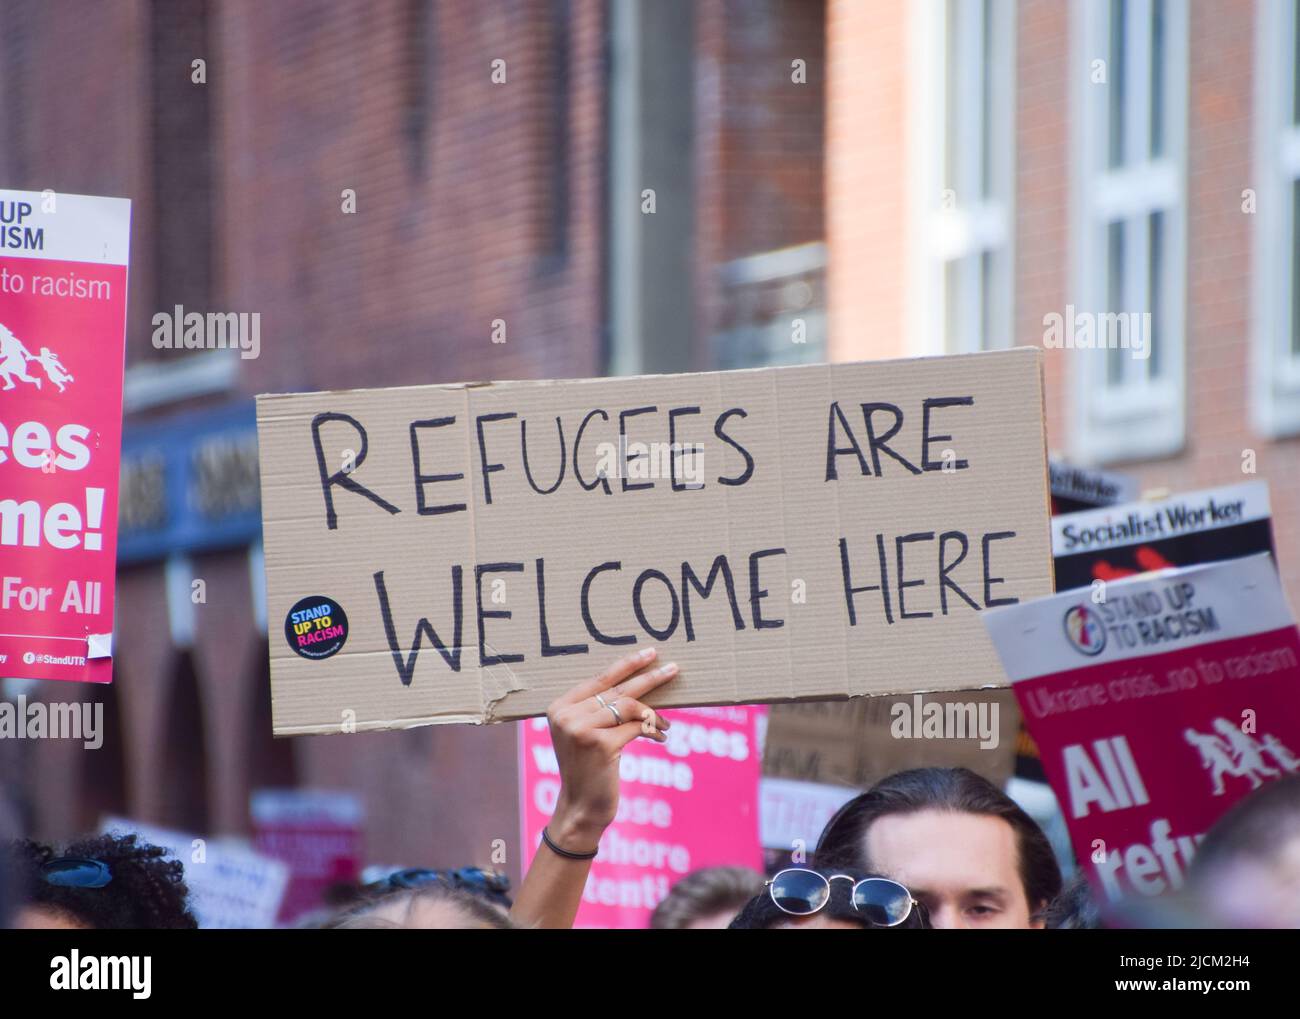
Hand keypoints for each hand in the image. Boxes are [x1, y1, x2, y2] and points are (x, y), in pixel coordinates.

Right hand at [544, 647, 677, 852]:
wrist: (580, 808)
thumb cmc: (588, 769)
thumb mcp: (585, 735)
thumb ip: (599, 709)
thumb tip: (637, 682)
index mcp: (559, 707)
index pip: (599, 679)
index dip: (626, 665)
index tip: (648, 654)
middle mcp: (566, 715)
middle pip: (616, 689)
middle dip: (648, 677)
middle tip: (672, 668)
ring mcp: (581, 729)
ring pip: (628, 706)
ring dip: (653, 712)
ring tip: (666, 722)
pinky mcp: (600, 744)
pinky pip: (636, 727)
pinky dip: (653, 730)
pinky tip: (662, 736)